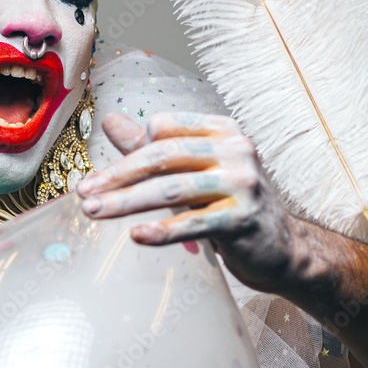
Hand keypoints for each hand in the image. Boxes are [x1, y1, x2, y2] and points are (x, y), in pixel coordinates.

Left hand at [76, 110, 298, 292]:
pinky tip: (136, 235)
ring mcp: (241, 183)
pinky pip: (193, 223)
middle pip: (161, 158)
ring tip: (94, 212)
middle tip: (83, 194)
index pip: (163, 128)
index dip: (131, 152)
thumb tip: (109, 119)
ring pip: (171, 190)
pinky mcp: (242, 219)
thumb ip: (152, 146)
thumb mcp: (195, 170)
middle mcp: (235, 149)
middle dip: (116, 176)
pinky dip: (162, 230)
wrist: (284, 249)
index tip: (103, 179)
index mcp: (222, 130)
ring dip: (126, 202)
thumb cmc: (231, 205)